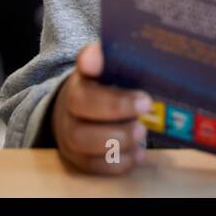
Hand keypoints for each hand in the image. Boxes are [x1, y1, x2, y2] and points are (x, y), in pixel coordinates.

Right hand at [51, 42, 150, 174]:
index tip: (104, 64)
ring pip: (82, 140)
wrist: (78, 117)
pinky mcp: (77, 158)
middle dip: (115, 107)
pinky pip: (91, 165)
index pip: (84, 63)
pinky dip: (117, 163)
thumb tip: (115, 50)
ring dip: (116, 139)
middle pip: (81, 104)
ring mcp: (69, 133)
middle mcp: (69, 103)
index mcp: (83, 76)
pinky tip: (137, 154)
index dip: (93, 61)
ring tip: (141, 133)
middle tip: (146, 107)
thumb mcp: (113, 74)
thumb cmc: (106, 93)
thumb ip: (118, 61)